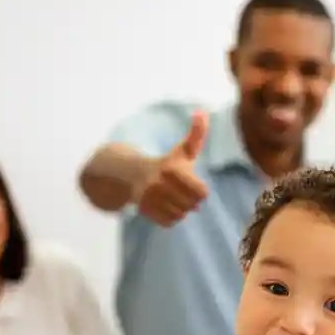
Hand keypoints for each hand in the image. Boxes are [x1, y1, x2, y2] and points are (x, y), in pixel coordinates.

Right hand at [137, 110, 209, 226]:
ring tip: (173, 198)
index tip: (192, 183)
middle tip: (182, 191)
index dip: (200, 190)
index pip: (202, 193)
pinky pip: (169, 222)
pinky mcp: (144, 209)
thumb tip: (201, 112)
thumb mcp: (183, 149)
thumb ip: (197, 133)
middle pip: (192, 206)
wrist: (132, 173)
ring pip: (180, 215)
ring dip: (180, 209)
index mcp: (171, 169)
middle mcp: (158, 184)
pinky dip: (170, 217)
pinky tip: (165, 205)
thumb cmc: (166, 163)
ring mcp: (149, 198)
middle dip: (190, 200)